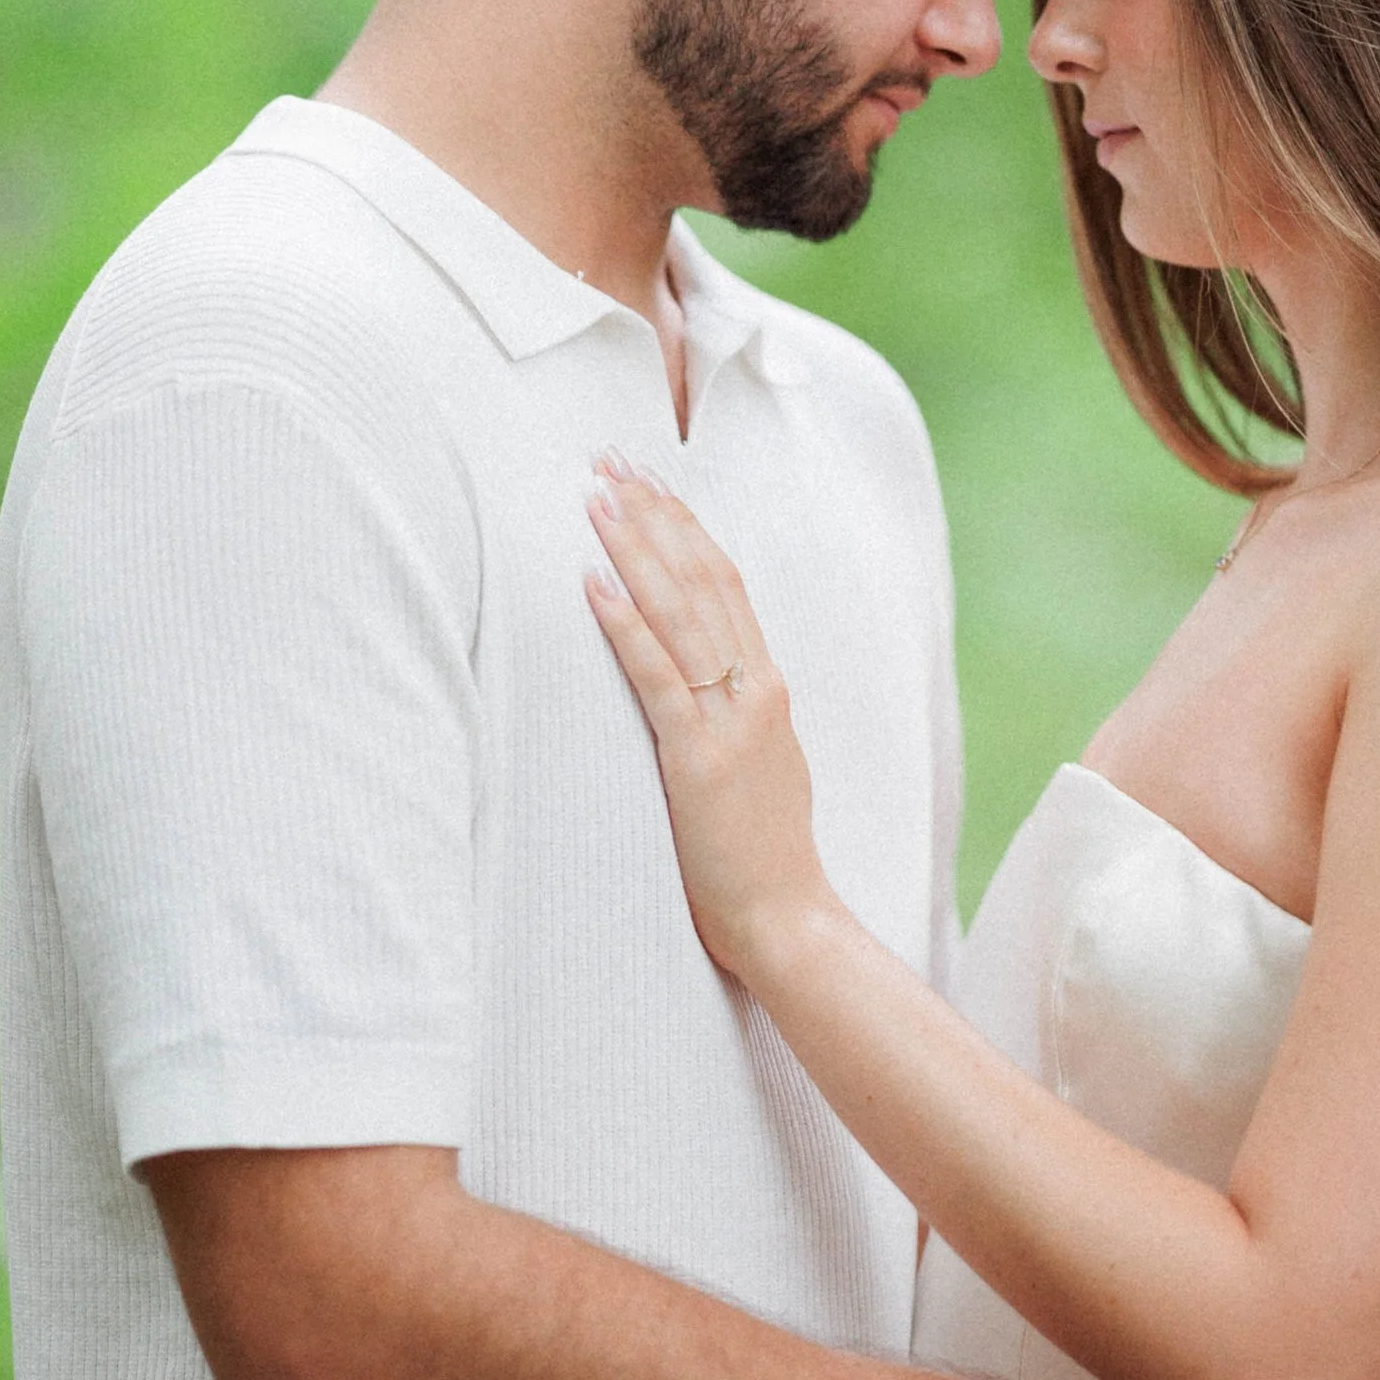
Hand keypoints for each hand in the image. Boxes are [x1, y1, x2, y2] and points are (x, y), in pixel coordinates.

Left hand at [585, 459, 829, 976]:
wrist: (788, 920)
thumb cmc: (763, 853)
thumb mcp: (761, 763)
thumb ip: (737, 712)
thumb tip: (705, 675)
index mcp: (769, 687)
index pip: (726, 581)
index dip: (684, 525)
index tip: (648, 478)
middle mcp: (756, 689)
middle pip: (703, 577)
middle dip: (653, 513)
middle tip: (609, 459)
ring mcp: (731, 722)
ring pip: (681, 612)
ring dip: (634, 547)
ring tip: (595, 497)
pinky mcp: (699, 760)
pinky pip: (657, 678)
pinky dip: (623, 624)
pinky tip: (591, 582)